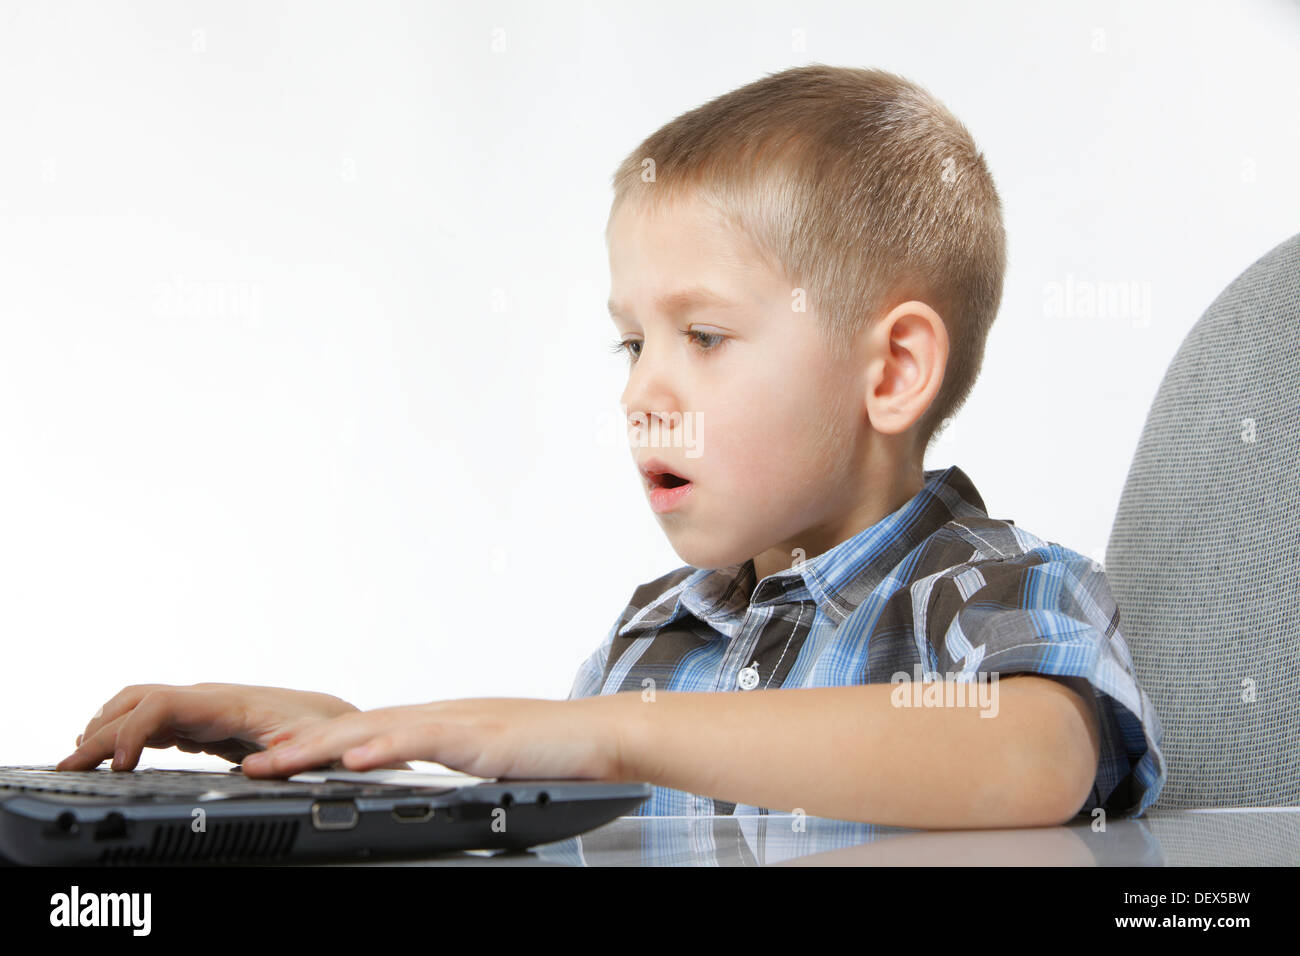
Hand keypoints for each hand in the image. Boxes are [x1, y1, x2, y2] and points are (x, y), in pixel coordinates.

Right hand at [56, 682, 376, 771]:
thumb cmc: (325, 731)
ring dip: (105, 730)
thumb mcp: (310, 745)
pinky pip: (153, 723)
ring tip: (77, 760)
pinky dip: (124, 735)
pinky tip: (111, 754)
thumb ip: (285, 755)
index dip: (131, 731)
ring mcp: (202, 710)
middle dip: (99, 733)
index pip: (162, 704)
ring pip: (139, 708)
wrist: (336, 721)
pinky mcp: (203, 724)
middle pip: (137, 704)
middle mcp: (208, 701)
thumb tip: (251, 768)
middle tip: (69, 767)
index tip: (116, 767)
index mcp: (228, 704)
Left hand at [238, 696, 627, 781]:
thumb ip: (453, 767)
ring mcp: (457, 722)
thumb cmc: (556, 753)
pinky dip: (383, 746)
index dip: (317, 742)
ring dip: (320, 744)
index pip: (366, 731)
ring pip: (375, 728)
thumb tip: (427, 782)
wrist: (603, 736)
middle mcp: (440, 716)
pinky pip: (423, 739)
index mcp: (440, 724)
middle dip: (300, 743)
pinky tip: (352, 756)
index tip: (276, 755)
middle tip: (251, 757)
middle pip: (356, 725)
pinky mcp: (479, 736)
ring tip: (275, 758)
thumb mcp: (489, 762)